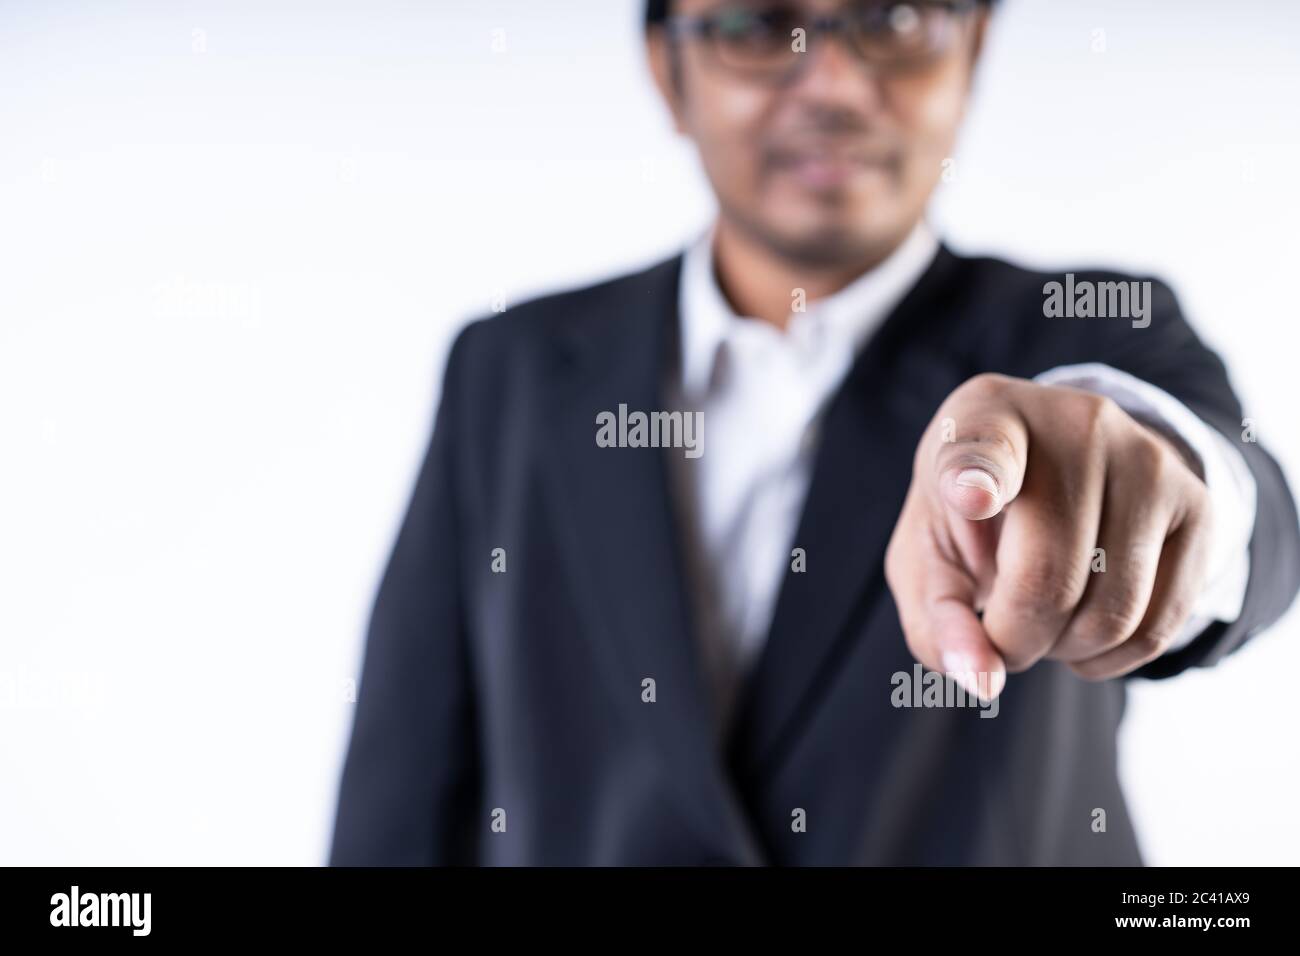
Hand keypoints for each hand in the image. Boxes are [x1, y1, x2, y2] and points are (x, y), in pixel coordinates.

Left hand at [884, 373, 1211, 700]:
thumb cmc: (973, 517)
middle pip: (1048, 578)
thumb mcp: (929, 554)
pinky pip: (1159, 626)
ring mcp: (1147, 460)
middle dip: (1016, 639)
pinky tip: (1081, 634)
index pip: (982, 450)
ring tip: (1041, 620)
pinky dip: (1110, 658)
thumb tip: (983, 682)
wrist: (1056, 466)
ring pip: (1113, 613)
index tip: (971, 497)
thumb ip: (936, 619)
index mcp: (984, 419)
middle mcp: (1074, 426)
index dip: (977, 477)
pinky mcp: (1198, 504)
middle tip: (999, 635)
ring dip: (1064, 650)